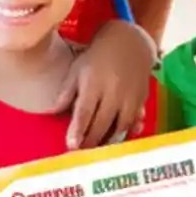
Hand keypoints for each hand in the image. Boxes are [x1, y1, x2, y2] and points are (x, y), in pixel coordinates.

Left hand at [55, 22, 155, 149]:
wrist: (129, 41)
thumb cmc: (96, 56)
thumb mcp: (77, 69)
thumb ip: (66, 92)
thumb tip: (53, 112)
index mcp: (93, 84)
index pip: (84, 112)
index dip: (78, 130)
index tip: (72, 145)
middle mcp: (113, 91)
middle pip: (102, 123)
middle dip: (91, 141)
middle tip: (82, 154)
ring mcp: (130, 96)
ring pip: (121, 125)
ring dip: (109, 140)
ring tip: (98, 151)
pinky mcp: (142, 98)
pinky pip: (136, 120)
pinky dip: (129, 131)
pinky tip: (120, 139)